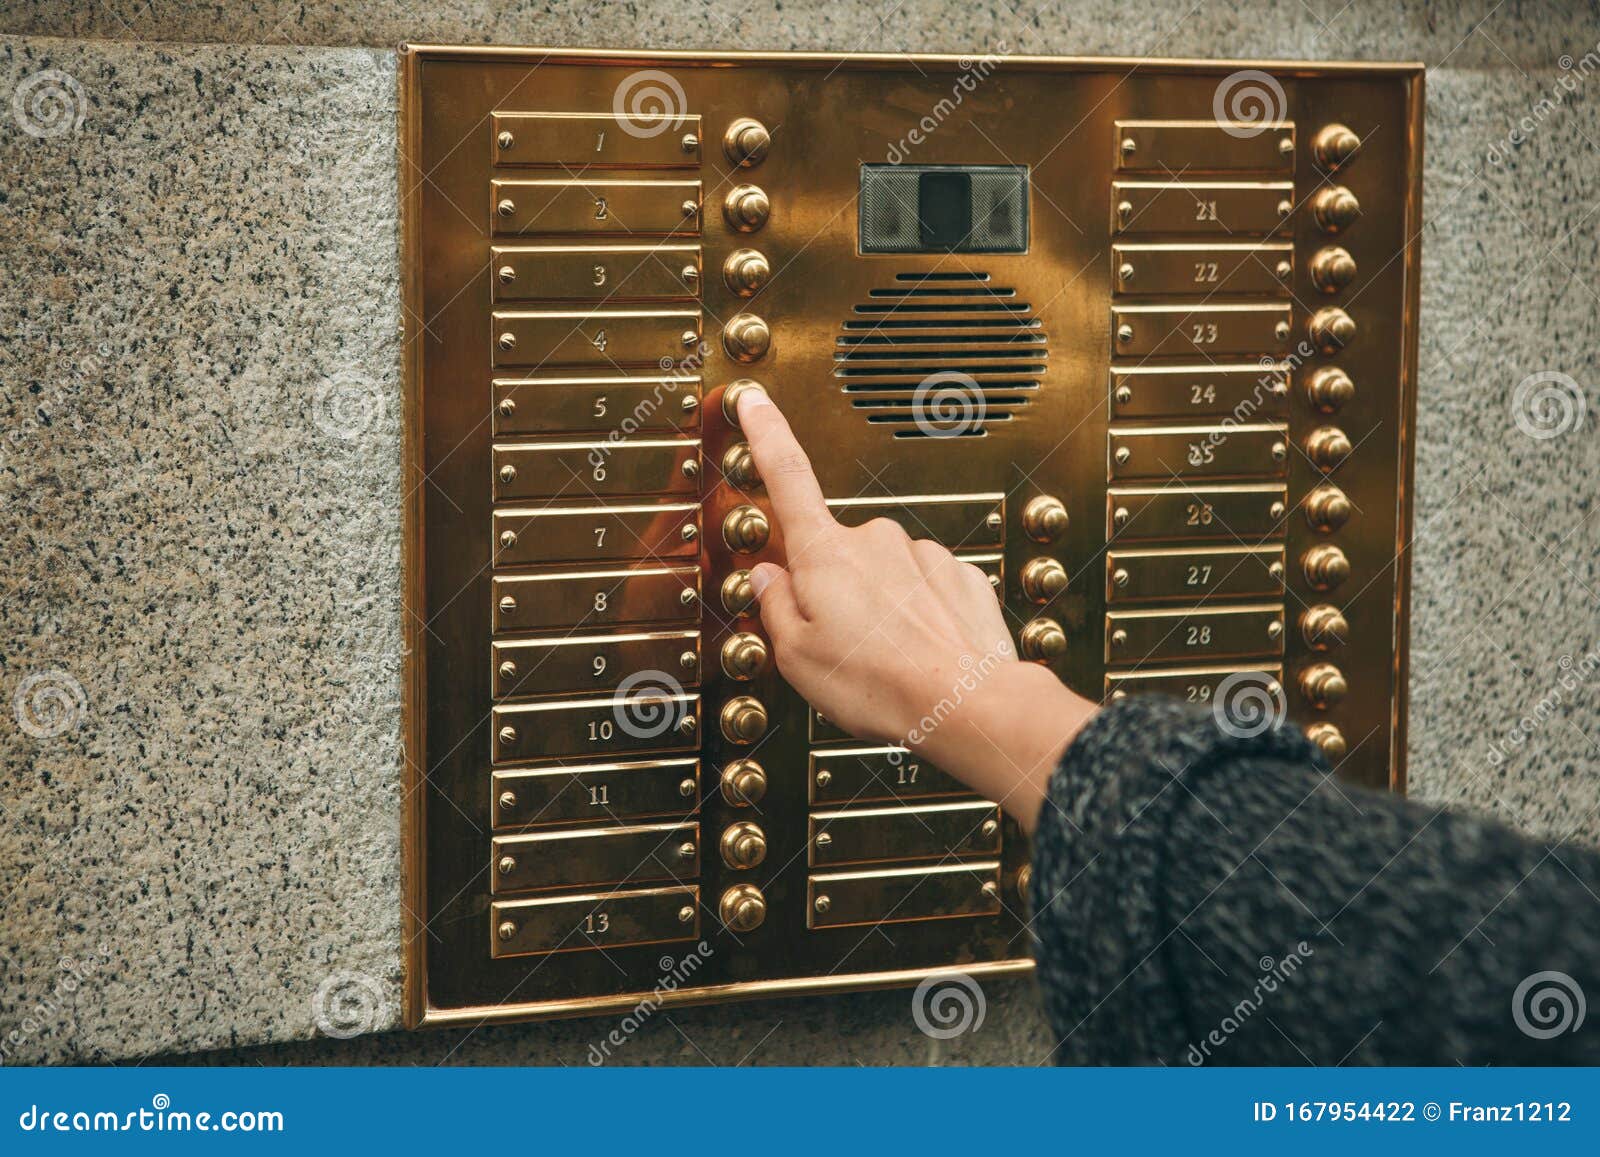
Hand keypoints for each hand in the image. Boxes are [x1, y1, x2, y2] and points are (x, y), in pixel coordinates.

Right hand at [735, 389, 1096, 830]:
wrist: (965, 703)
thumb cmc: (877, 685)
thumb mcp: (798, 658)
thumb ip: (775, 608)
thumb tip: (769, 579)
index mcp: (824, 554)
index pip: (786, 475)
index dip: (766, 434)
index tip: (754, 401)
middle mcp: (875, 540)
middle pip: (836, 553)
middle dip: (834, 590)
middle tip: (840, 645)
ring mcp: (922, 555)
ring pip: (885, 574)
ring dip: (880, 607)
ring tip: (885, 659)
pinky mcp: (960, 575)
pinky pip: (926, 589)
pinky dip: (919, 616)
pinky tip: (920, 652)